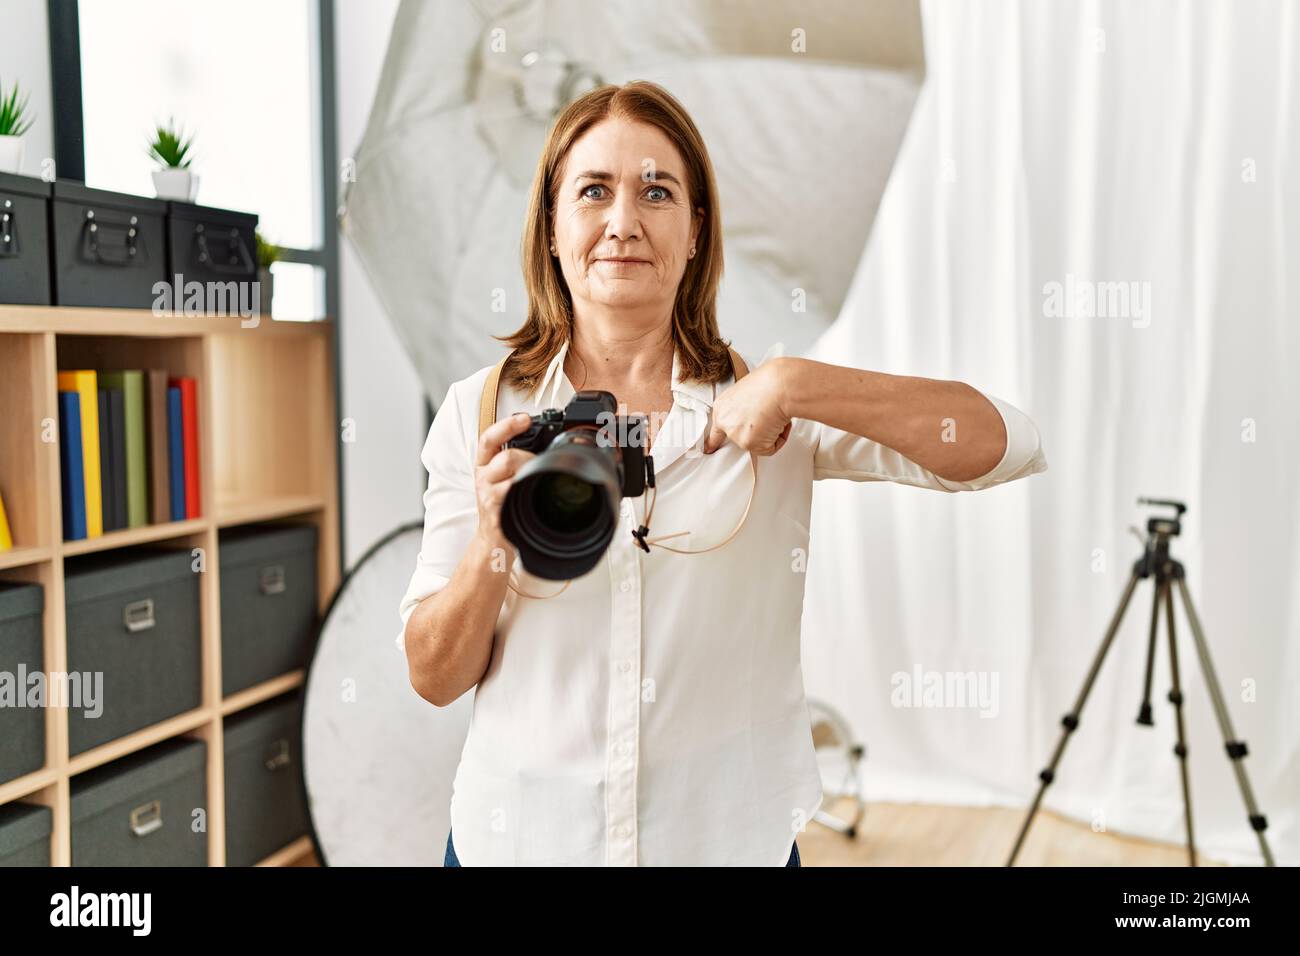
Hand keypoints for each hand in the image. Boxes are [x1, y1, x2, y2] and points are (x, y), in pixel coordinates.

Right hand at [474, 412, 536, 549]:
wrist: (492, 539)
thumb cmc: (501, 504)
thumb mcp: (500, 478)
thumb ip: (514, 459)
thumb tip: (545, 445)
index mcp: (484, 465)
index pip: (488, 439)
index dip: (506, 426)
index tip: (524, 419)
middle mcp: (483, 479)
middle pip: (507, 457)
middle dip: (529, 458)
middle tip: (539, 466)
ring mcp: (489, 498)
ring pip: (514, 477)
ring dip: (531, 476)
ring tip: (536, 482)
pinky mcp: (499, 515)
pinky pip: (517, 499)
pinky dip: (529, 494)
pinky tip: (532, 497)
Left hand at [703, 358, 792, 455]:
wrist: (779, 386)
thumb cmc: (770, 383)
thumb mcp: (749, 394)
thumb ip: (744, 409)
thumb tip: (753, 416)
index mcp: (722, 407)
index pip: (715, 429)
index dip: (713, 441)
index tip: (709, 449)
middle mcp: (724, 421)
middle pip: (741, 437)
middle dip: (756, 433)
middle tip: (766, 420)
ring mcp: (735, 434)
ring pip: (758, 443)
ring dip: (770, 432)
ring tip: (772, 414)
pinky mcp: (748, 443)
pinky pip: (770, 448)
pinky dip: (779, 438)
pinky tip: (778, 422)